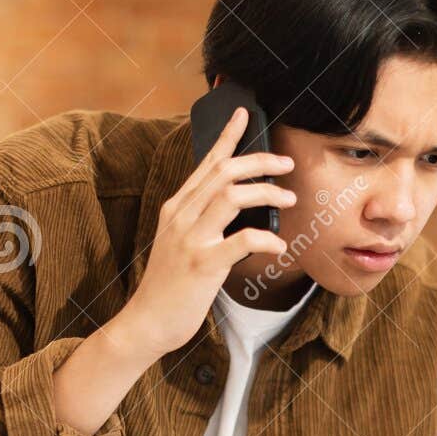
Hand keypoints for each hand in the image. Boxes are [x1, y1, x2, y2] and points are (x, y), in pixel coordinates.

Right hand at [111, 105, 294, 361]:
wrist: (147, 321)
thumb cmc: (171, 284)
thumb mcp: (182, 241)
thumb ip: (203, 219)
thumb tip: (237, 202)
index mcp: (177, 207)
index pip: (206, 162)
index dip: (228, 136)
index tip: (246, 114)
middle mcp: (181, 216)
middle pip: (223, 172)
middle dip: (258, 161)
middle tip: (286, 164)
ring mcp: (190, 239)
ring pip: (231, 196)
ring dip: (265, 191)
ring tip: (288, 198)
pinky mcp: (202, 264)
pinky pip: (241, 241)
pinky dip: (265, 238)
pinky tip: (279, 246)